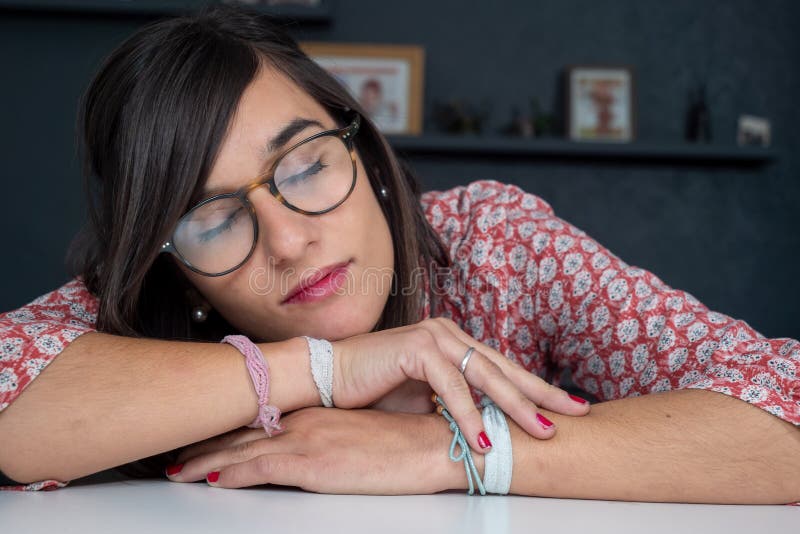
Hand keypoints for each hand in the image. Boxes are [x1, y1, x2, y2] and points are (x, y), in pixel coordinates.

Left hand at [168, 408, 469, 493]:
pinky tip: (211, 482)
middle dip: (206, 444)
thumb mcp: (363, 433)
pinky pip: (259, 470)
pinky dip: (231, 476)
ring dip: (205, 461)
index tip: (206, 433)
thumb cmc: (405, 440)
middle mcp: (304, 420)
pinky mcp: (311, 463)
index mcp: (316, 411)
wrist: (429, 443)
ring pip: (240, 450)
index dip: (230, 428)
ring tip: (178, 469)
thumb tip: (319, 449)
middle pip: (242, 433)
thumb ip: (333, 436)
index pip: (261, 418)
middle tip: (177, 451)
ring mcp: (305, 440)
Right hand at [330, 317, 589, 450]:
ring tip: (542, 432)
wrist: (328, 379)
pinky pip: (451, 386)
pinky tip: (484, 439)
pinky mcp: (416, 347)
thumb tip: (486, 426)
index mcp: (453, 343)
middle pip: (504, 368)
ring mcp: (433, 336)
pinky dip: (468, 414)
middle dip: (542, 393)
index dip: (535, 389)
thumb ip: (455, 404)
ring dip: (514, 407)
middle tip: (576, 412)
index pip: (502, 368)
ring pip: (485, 375)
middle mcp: (448, 334)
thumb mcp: (424, 400)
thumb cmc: (374, 391)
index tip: (566, 408)